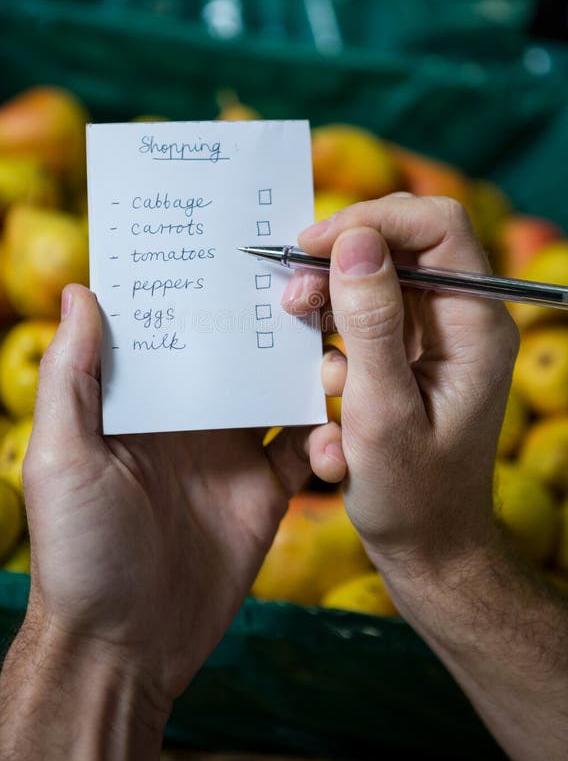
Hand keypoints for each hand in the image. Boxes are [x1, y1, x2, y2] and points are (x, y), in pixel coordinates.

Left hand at [21, 285, 309, 709]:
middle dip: (266, 309)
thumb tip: (83, 288)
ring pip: (280, 383)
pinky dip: (330, 427)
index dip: (195, 282)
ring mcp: (233, 447)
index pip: (171, 323)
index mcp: (139, 397)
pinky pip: (308, 444)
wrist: (127, 648)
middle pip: (234, 344)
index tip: (231, 234)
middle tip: (308, 270)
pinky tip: (348, 410)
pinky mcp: (268, 486)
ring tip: (341, 329)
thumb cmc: (79, 551)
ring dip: (308, 358)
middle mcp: (189, 412)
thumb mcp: (62, 458)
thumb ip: (72, 377)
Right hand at [282, 194, 518, 574]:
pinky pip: (366, 319)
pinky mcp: (408, 356)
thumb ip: (370, 323)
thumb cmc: (415, 494)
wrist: (429, 549)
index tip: (313, 245)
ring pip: (377, 280)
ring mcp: (435, 338)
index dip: (373, 220)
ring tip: (304, 340)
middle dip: (340, 262)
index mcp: (475, 325)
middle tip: (293, 294)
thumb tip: (355, 240)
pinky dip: (336, 340)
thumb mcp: (383, 411)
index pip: (436, 226)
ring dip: (332, 302)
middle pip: (402, 246)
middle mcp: (461, 320)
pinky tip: (328, 390)